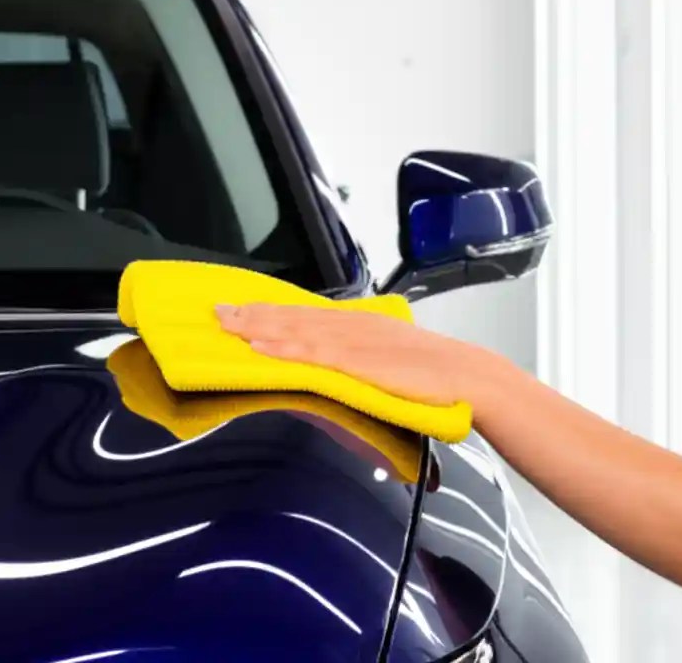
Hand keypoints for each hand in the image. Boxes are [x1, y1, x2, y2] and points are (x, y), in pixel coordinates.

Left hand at [214, 303, 494, 406]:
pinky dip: (282, 348)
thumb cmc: (434, 373)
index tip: (242, 307)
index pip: (305, 312)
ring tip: (225, 323)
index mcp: (359, 322)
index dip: (270, 309)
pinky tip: (258, 346)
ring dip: (256, 326)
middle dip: (252, 312)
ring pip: (294, 330)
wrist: (465, 375)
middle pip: (292, 315)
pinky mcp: (356, 362)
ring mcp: (352, 342)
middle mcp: (350, 325)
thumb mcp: (392, 355)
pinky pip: (310, 354)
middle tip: (216, 310)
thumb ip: (363, 355)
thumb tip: (341, 362)